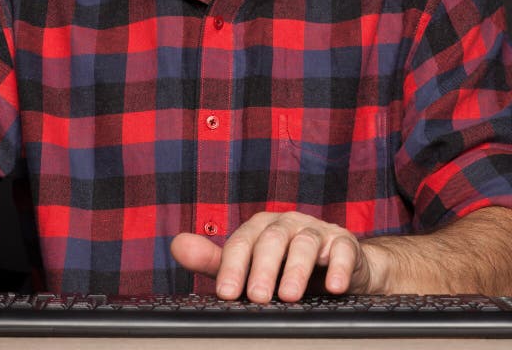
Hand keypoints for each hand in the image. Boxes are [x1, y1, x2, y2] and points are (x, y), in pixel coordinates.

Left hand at [171, 211, 379, 301]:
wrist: (341, 269)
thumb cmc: (287, 269)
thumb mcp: (251, 266)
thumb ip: (215, 260)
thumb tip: (176, 245)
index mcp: (260, 228)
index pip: (241, 243)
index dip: (232, 267)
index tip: (225, 293)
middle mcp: (286, 224)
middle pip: (271, 239)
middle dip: (262, 268)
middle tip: (256, 297)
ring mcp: (316, 231)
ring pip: (304, 242)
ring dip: (296, 269)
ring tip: (289, 295)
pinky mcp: (344, 243)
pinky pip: (342, 249)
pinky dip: (338, 266)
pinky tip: (332, 286)